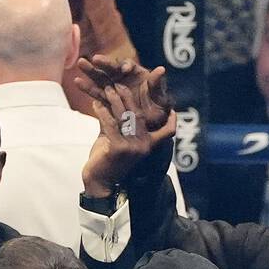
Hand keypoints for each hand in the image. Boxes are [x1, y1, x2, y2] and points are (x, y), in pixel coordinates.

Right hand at [75, 55, 172, 132]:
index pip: (129, 67)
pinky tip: (77, 81)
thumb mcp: (160, 101)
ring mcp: (114, 88)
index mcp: (137, 75)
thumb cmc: (158, 111)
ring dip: (91, 71)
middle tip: (95, 59)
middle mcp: (123, 78)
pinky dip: (87, 87)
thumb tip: (161, 70)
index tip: (124, 70)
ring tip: (80, 63)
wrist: (149, 125)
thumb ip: (157, 86)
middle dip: (104, 64)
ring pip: (101, 78)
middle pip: (112, 68)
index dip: (126, 66)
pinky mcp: (106, 99)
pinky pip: (96, 92)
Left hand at [81, 78, 175, 197]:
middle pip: (139, 115)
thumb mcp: (119, 140)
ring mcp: (132, 148)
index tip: (172, 110)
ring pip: (125, 117)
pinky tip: (95, 103)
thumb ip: (123, 125)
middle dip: (128, 98)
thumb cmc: (108, 161)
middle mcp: (143, 146)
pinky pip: (111, 124)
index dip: (171, 121)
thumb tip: (120, 104)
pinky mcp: (119, 149)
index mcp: (148, 145)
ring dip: (115, 100)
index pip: (166, 132)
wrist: (99, 183)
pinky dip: (102, 112)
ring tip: (107, 89)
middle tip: (118, 85)